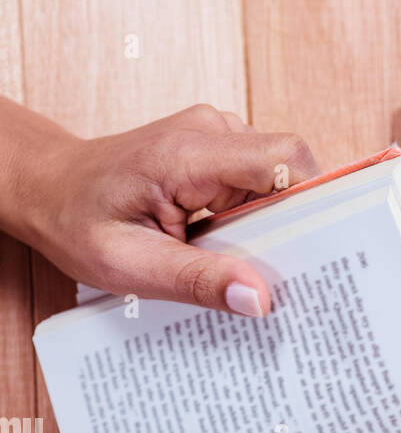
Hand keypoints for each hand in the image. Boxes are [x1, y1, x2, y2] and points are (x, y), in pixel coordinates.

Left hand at [0, 98, 317, 314]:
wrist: (47, 188)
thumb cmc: (77, 221)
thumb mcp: (130, 265)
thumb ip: (196, 281)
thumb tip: (258, 299)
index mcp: (189, 154)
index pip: (284, 160)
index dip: (313, 203)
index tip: (319, 252)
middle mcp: (210, 133)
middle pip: (290, 173)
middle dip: (294, 226)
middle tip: (285, 279)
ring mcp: (215, 139)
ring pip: (279, 183)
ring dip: (271, 228)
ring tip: (246, 268)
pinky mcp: (216, 154)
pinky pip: (258, 186)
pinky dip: (255, 222)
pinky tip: (232, 253)